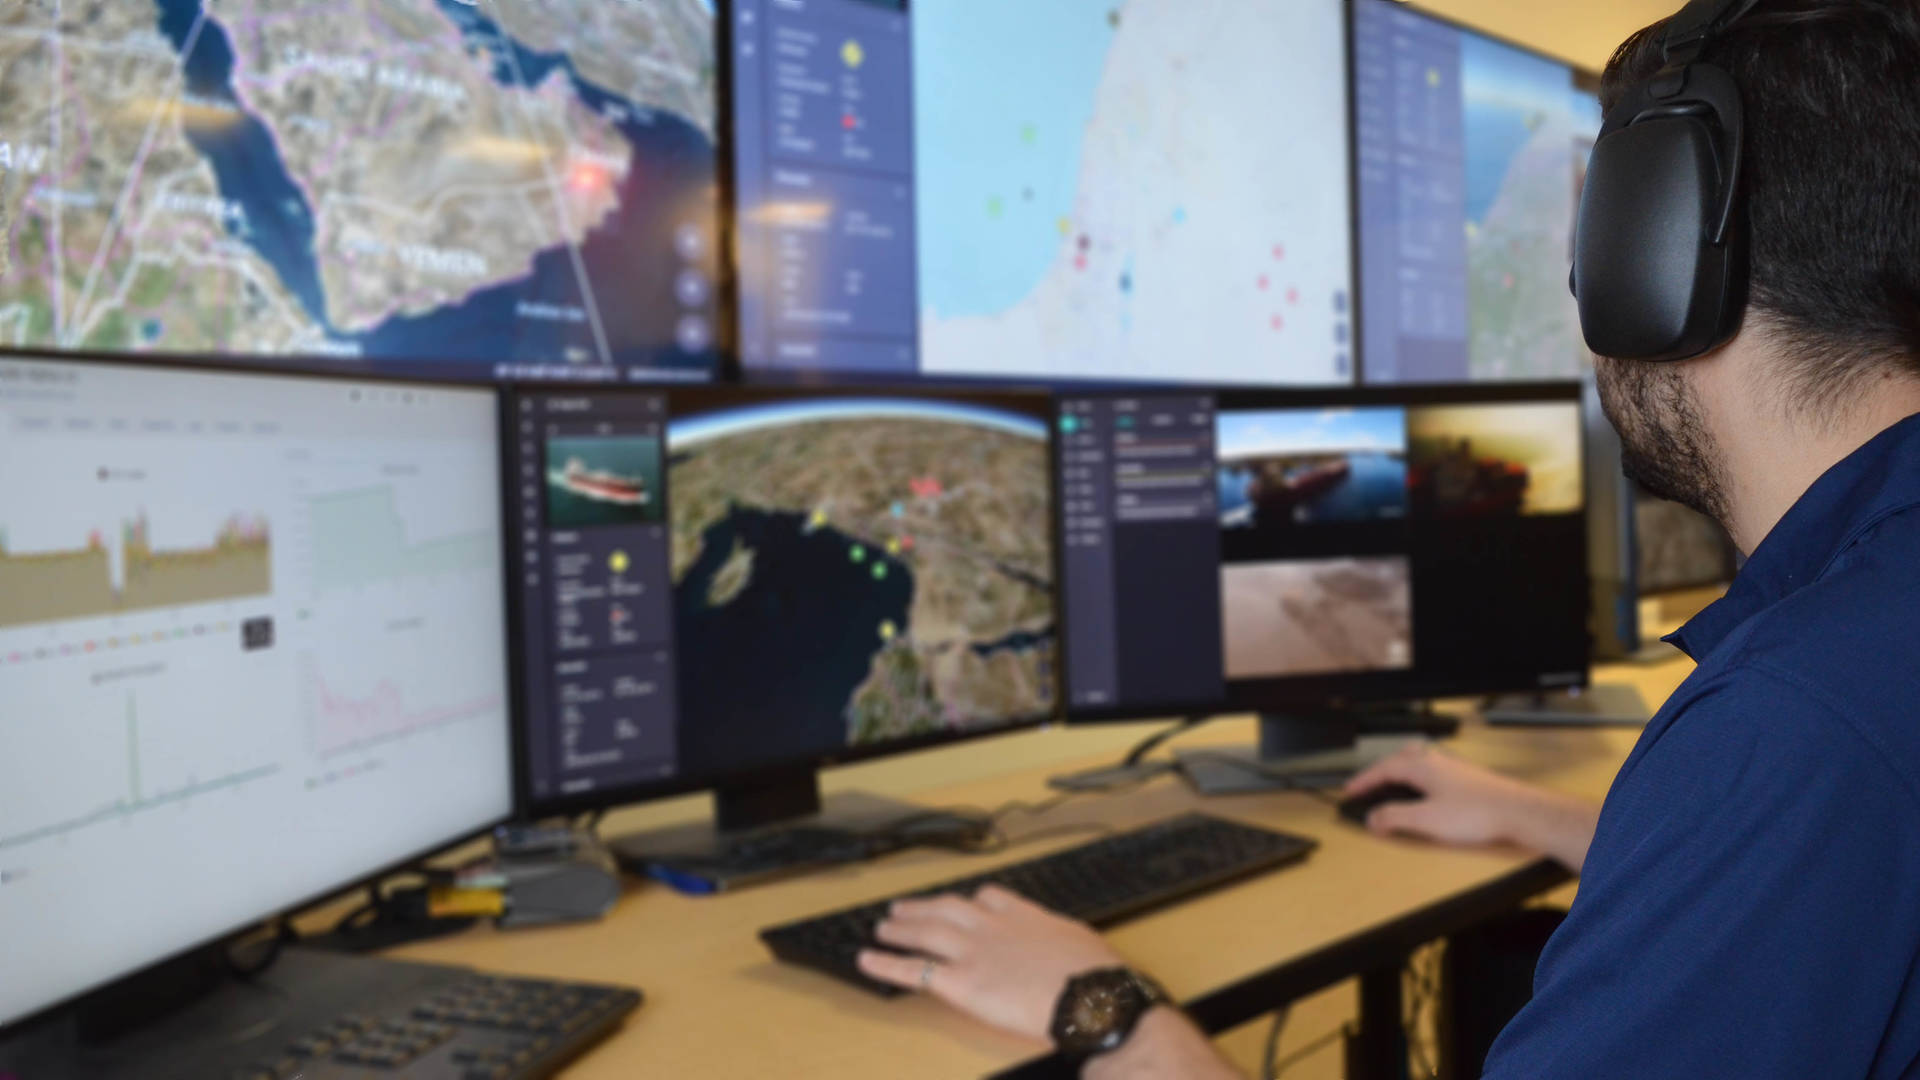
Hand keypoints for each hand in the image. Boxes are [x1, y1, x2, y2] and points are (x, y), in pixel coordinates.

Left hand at [857, 885, 1124, 1042]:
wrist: (1088, 996)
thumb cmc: (1094, 974)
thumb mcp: (1079, 940)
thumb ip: (1058, 937)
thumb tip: (1063, 945)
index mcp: (1023, 915)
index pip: (989, 897)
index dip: (971, 900)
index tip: (964, 901)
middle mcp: (991, 926)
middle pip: (946, 908)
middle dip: (923, 908)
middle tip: (903, 908)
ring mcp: (972, 952)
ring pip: (925, 932)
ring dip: (900, 928)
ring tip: (883, 927)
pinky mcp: (960, 983)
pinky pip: (915, 971)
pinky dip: (887, 964)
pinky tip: (868, 960)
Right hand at [1344, 744, 1558, 848]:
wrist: (1517, 812)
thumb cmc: (1478, 812)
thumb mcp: (1426, 819)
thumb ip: (1395, 817)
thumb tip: (1373, 818)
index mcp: (1420, 766)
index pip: (1382, 769)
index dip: (1363, 780)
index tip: (1350, 790)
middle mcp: (1435, 761)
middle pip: (1398, 759)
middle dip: (1379, 772)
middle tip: (1367, 785)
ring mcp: (1452, 767)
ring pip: (1417, 761)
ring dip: (1399, 771)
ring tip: (1390, 783)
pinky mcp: (1466, 777)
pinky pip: (1432, 770)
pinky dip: (1417, 777)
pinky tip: (1424, 790)